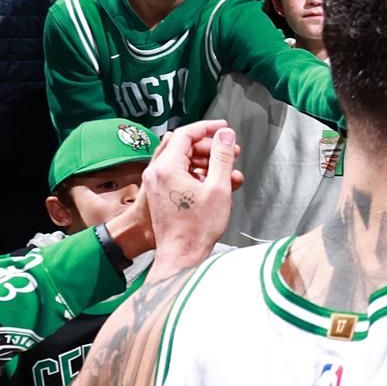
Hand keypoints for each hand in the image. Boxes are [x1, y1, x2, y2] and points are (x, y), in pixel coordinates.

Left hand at [142, 120, 237, 271]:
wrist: (181, 256)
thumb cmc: (196, 229)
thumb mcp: (218, 188)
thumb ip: (222, 157)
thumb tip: (225, 135)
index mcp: (166, 168)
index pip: (185, 134)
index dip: (207, 128)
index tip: (224, 128)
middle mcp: (156, 173)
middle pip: (183, 146)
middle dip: (210, 147)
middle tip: (230, 152)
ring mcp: (156, 185)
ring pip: (182, 161)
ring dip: (205, 161)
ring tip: (228, 170)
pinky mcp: (160, 195)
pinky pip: (178, 175)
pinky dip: (197, 174)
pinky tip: (216, 184)